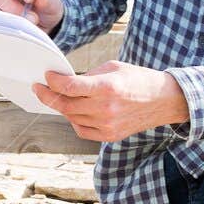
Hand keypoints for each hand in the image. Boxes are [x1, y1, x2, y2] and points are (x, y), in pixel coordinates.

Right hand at [0, 0, 64, 32]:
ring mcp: (1, 6)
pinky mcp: (1, 20)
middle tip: (33, 18)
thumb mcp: (52, 0)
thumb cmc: (48, 3)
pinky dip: (13, 30)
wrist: (47, 19)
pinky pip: (2, 26)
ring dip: (15, 21)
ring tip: (32, 26)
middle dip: (15, 8)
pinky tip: (25, 32)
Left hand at [33, 60, 189, 142]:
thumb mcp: (113, 68)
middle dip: (48, 96)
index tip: (46, 77)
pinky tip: (75, 111)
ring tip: (61, 97)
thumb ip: (88, 75)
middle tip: (40, 88)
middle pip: (65, 105)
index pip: (69, 87)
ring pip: (71, 118)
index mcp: (107, 87)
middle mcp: (106, 108)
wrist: (164, 101)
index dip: (52, 82)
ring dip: (62, 107)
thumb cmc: (138, 80)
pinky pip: (81, 130)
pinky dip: (74, 121)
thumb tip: (65, 80)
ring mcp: (107, 125)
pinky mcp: (110, 136)